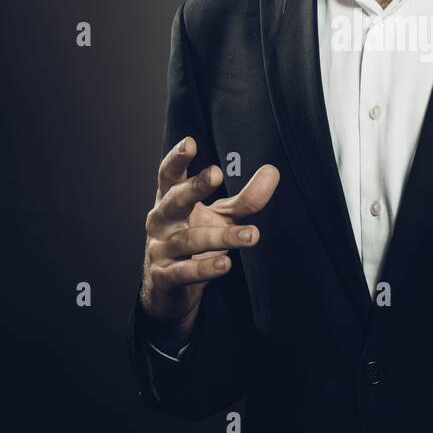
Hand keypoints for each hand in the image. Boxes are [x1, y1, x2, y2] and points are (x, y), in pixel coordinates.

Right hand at [140, 136, 279, 344]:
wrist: (167, 291)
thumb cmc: (194, 240)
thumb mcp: (221, 217)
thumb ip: (245, 199)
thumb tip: (273, 171)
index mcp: (169, 200)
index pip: (169, 176)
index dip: (177, 159)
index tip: (190, 141)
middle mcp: (160, 222)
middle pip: (174, 201)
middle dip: (193, 187)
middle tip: (215, 173)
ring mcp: (160, 250)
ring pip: (189, 240)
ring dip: (220, 236)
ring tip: (252, 235)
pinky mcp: (164, 278)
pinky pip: (184, 273)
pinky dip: (204, 269)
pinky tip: (225, 264)